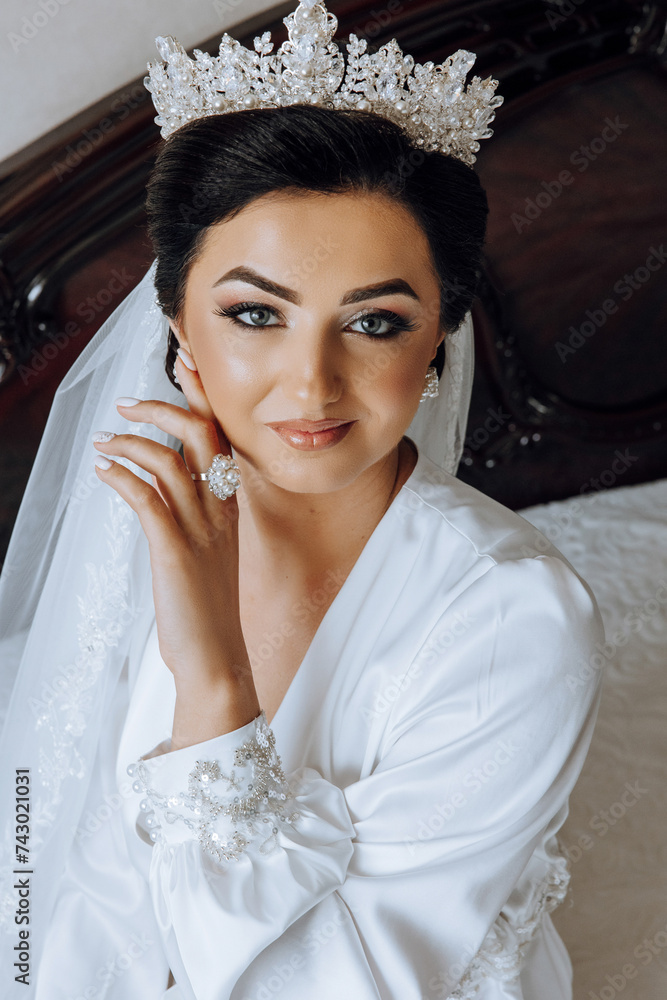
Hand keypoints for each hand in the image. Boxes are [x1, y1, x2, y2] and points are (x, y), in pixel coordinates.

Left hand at [93, 350, 259, 745]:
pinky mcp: (175, 549)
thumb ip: (197, 511)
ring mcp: (200, 528)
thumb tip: (165, 480)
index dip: (203, 395)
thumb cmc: (209, 606)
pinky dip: (121, 475)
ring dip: (130, 441)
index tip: (185, 361)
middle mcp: (220, 509)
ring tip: (103, 442)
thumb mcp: (210, 549)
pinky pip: (146, 497)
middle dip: (163, 406)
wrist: (217, 658)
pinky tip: (104, 470)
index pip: (222, 436)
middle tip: (126, 403)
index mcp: (231, 505)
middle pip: (201, 434)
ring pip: (168, 459)